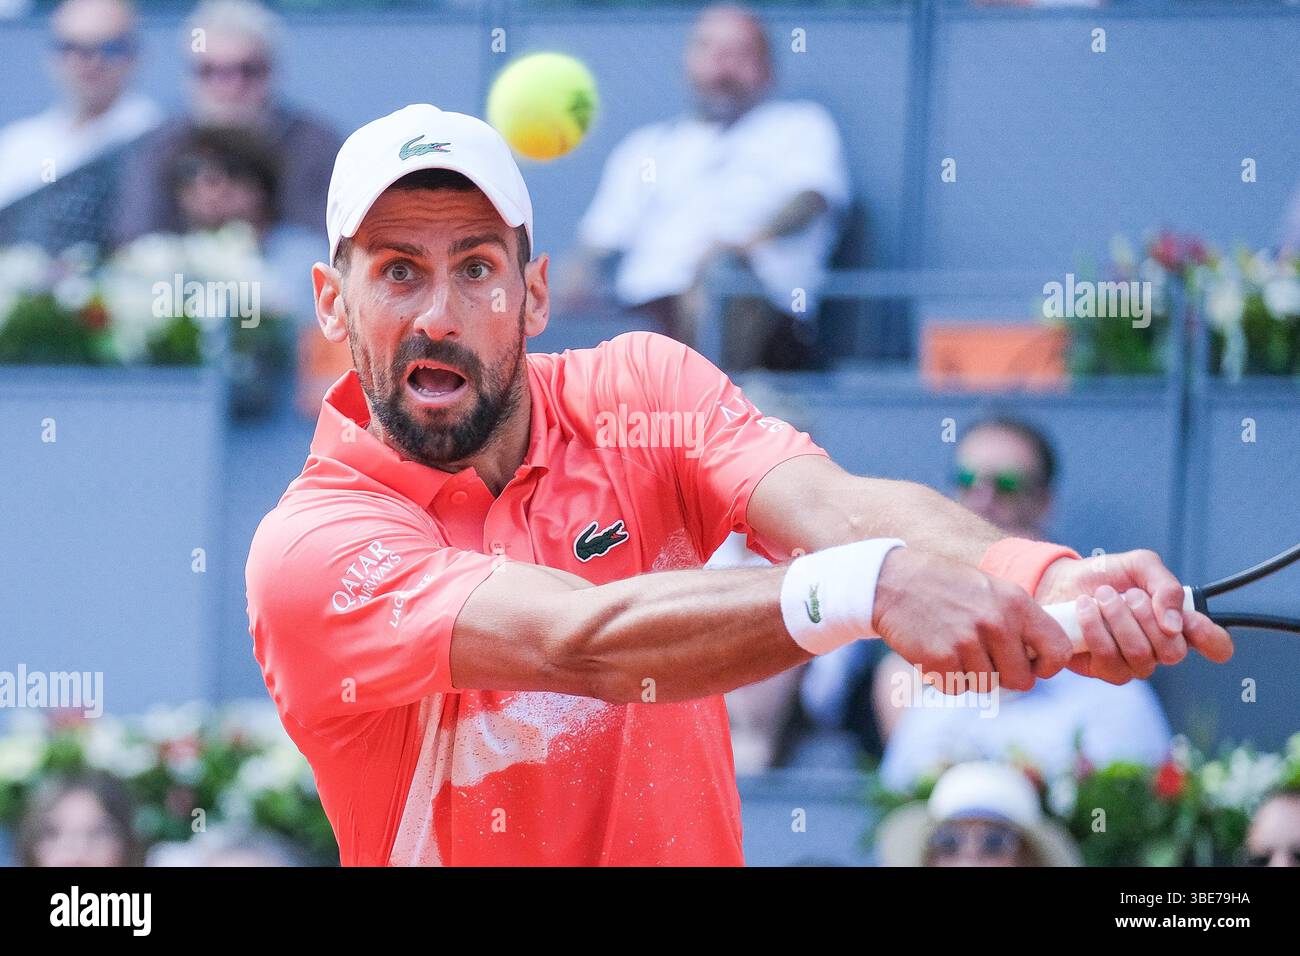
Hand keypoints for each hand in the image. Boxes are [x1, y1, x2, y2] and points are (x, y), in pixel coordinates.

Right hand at [872, 549, 1072, 692]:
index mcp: (1016, 603)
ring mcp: (967, 642)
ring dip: (971, 675)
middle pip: (1022, 680)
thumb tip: (1042, 657)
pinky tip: (936, 653)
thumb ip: (1019, 619)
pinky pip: (956, 688)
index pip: (1058, 650)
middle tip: (984, 659)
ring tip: (954, 648)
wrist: (893, 581)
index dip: (1048, 666)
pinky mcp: (940, 659)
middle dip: (1005, 676)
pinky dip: (947, 678)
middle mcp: (996, 622)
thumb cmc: (947, 587)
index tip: (1032, 665)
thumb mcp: (992, 589)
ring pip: (986, 686)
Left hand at [1034, 549, 1233, 683]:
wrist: (1062, 581)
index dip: (1212, 640)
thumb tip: (1176, 623)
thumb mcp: (1140, 565)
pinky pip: (1109, 660)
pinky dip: (1096, 629)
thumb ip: (1166, 586)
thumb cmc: (1106, 575)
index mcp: (1179, 623)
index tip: (1191, 622)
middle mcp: (1161, 648)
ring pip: (1140, 655)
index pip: (1216, 645)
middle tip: (1128, 594)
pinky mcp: (1105, 670)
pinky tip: (1086, 609)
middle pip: (1173, 651)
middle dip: (1147, 617)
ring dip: (1119, 619)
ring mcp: (1135, 663)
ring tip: (1103, 596)